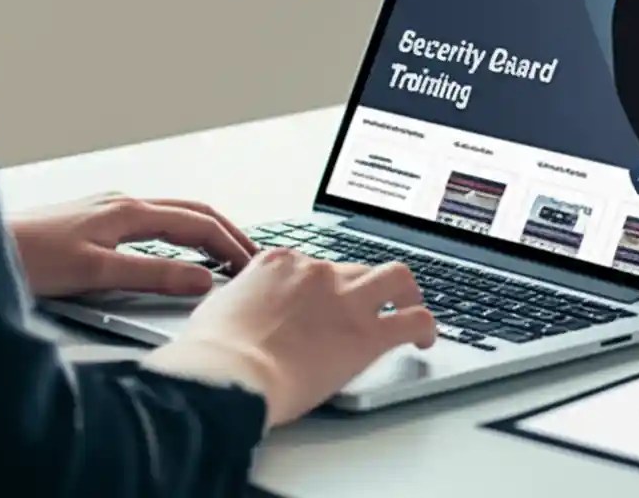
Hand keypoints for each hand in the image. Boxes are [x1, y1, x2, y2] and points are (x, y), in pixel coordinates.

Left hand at [9, 193, 257, 297]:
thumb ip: (153, 275)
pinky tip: (176, 252)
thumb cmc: (28, 259)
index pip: (198, 223)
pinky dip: (179, 236)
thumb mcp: (96, 273)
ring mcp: (107, 210)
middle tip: (253, 259)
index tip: (253, 267)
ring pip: (172, 215)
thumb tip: (203, 280)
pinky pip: (152, 223)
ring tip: (225, 256)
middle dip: (227, 233)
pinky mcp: (94, 223)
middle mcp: (122, 203)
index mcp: (129, 211)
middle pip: (192, 212)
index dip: (231, 246)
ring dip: (204, 233)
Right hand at [144, 249, 436, 427]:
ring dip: (407, 292)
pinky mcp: (368, 333)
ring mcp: (346, 298)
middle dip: (362, 287)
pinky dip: (426, 327)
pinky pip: (414, 320)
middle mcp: (317, 272)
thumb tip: (235, 311)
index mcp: (278, 264)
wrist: (228, 374)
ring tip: (411, 307)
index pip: (311, 264)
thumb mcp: (216, 309)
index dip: (320, 285)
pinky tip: (425, 339)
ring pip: (396, 278)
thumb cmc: (213, 352)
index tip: (322, 300)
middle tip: (367, 305)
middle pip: (353, 269)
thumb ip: (237, 301)